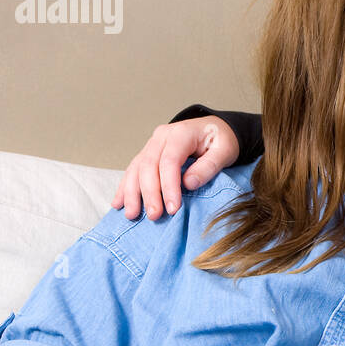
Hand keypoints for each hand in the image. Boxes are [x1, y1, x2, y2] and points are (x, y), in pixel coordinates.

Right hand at [111, 116, 238, 220]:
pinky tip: (119, 203)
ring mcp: (153, 144)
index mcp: (181, 133)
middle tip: (154, 216)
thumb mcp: (225, 151)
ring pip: (136, 168)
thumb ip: (209, 166)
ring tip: (132, 214)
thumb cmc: (222, 140)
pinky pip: (133, 169)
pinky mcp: (149, 153)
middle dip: (149, 193)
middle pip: (148, 165)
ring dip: (131, 192)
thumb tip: (189, 184)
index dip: (169, 186)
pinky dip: (125, 187)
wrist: (215, 129)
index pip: (169, 161)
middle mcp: (162, 136)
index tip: (173, 208)